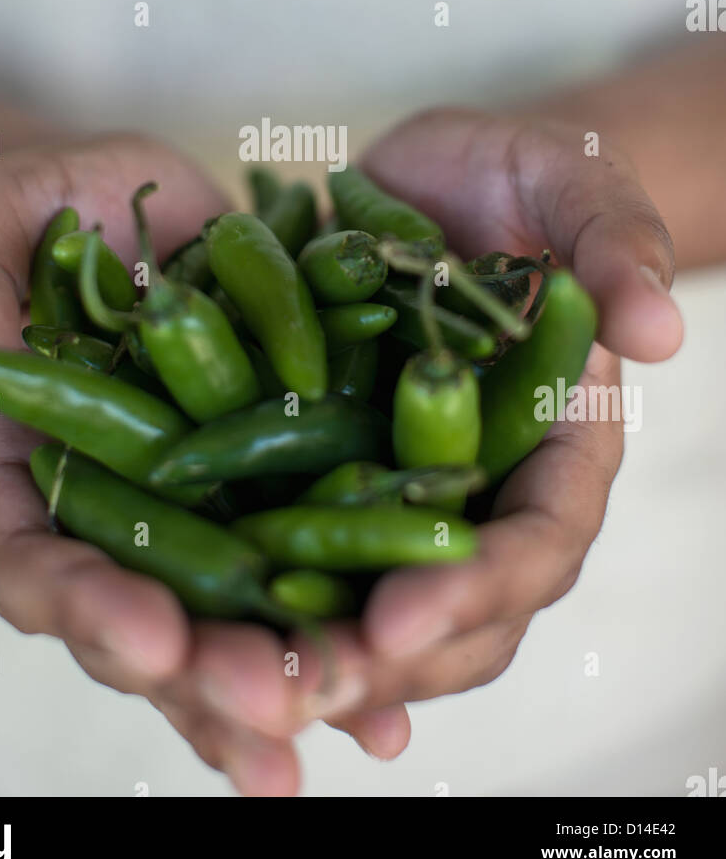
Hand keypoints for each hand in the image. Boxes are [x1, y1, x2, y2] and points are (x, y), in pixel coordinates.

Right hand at [0, 135, 398, 794]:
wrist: (140, 202)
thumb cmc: (45, 202)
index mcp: (21, 469)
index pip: (30, 559)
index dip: (85, 605)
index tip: (151, 635)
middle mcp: (108, 516)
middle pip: (142, 623)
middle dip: (205, 676)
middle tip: (275, 706)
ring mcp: (193, 513)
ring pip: (233, 622)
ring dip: (294, 680)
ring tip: (364, 715)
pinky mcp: (268, 492)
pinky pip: (310, 572)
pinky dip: (353, 627)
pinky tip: (403, 690)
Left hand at [292, 107, 682, 751]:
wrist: (431, 179)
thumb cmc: (517, 177)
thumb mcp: (568, 184)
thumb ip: (613, 242)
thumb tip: (662, 330)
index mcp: (558, 443)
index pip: (538, 540)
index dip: (480, 588)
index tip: (404, 616)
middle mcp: (481, 491)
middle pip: (449, 610)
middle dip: (377, 657)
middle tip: (297, 680)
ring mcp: (398, 491)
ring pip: (365, 602)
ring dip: (305, 652)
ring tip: (233, 681)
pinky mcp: (323, 473)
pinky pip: (293, 549)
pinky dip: (254, 596)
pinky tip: (196, 630)